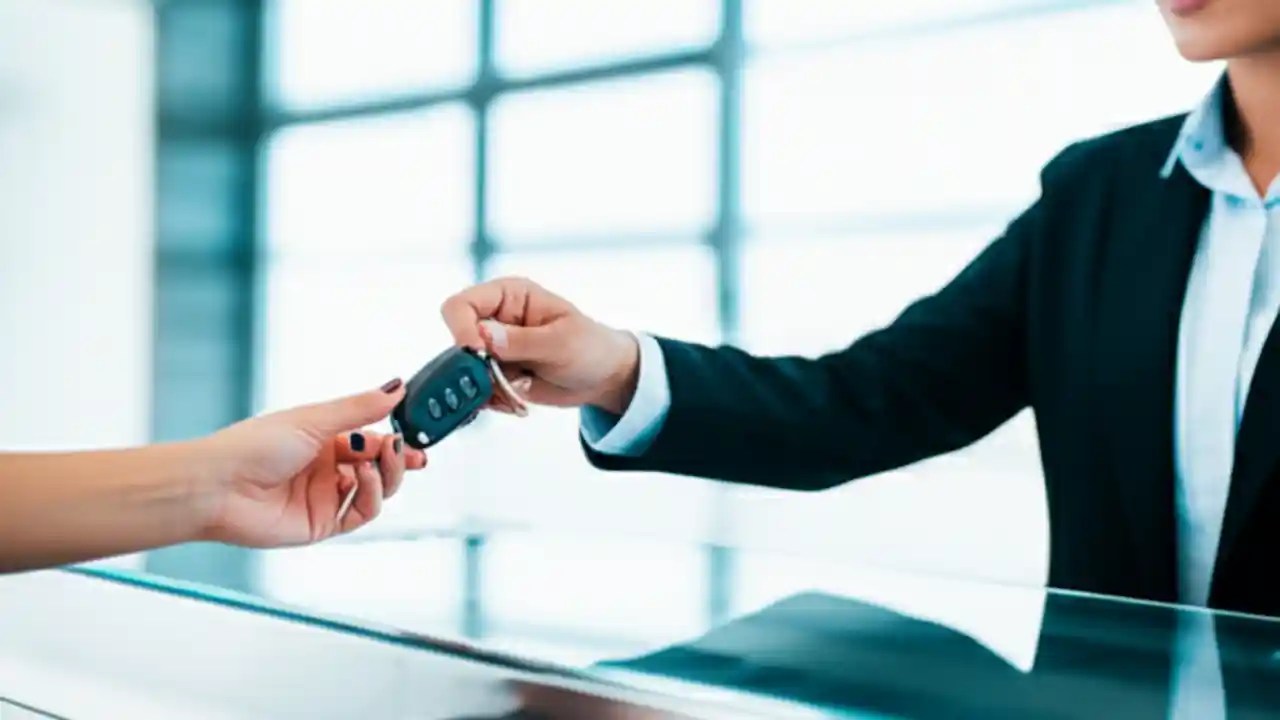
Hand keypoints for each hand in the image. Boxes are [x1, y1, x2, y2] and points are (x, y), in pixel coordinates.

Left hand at [196, 380, 427, 547]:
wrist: (218, 487)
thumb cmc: (252, 446)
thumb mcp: (313, 418)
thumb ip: (359, 407)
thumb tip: (396, 389)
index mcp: (322, 439)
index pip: (371, 439)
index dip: (394, 438)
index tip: (413, 431)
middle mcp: (325, 469)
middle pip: (379, 467)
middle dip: (397, 459)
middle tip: (403, 450)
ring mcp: (325, 497)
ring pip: (376, 492)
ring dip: (385, 475)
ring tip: (378, 461)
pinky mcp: (322, 523)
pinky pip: (360, 513)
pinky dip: (369, 496)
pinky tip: (360, 479)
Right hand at [441, 276, 640, 414]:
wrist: (604, 378)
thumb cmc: (590, 347)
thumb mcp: (561, 342)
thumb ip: (521, 340)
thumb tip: (483, 336)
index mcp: (509, 296)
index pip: (462, 304)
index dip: (461, 328)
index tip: (475, 353)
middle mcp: (495, 319)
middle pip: (457, 340)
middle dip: (473, 367)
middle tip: (496, 383)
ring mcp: (493, 350)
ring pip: (465, 371)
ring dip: (485, 388)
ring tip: (514, 394)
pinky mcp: (496, 374)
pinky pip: (477, 390)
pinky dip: (492, 400)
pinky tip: (515, 402)